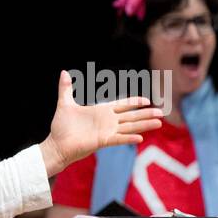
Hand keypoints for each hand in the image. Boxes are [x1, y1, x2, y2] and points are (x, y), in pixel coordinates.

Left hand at [40, 71, 163, 176]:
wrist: (56, 145)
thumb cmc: (61, 127)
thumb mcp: (64, 104)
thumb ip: (66, 88)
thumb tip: (64, 72)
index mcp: (101, 111)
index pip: (122, 104)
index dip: (134, 102)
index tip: (147, 100)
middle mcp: (107, 121)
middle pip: (131, 115)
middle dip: (146, 113)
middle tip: (161, 112)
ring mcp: (106, 131)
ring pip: (129, 127)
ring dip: (144, 124)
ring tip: (159, 123)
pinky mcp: (102, 141)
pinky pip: (119, 139)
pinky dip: (128, 138)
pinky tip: (140, 137)